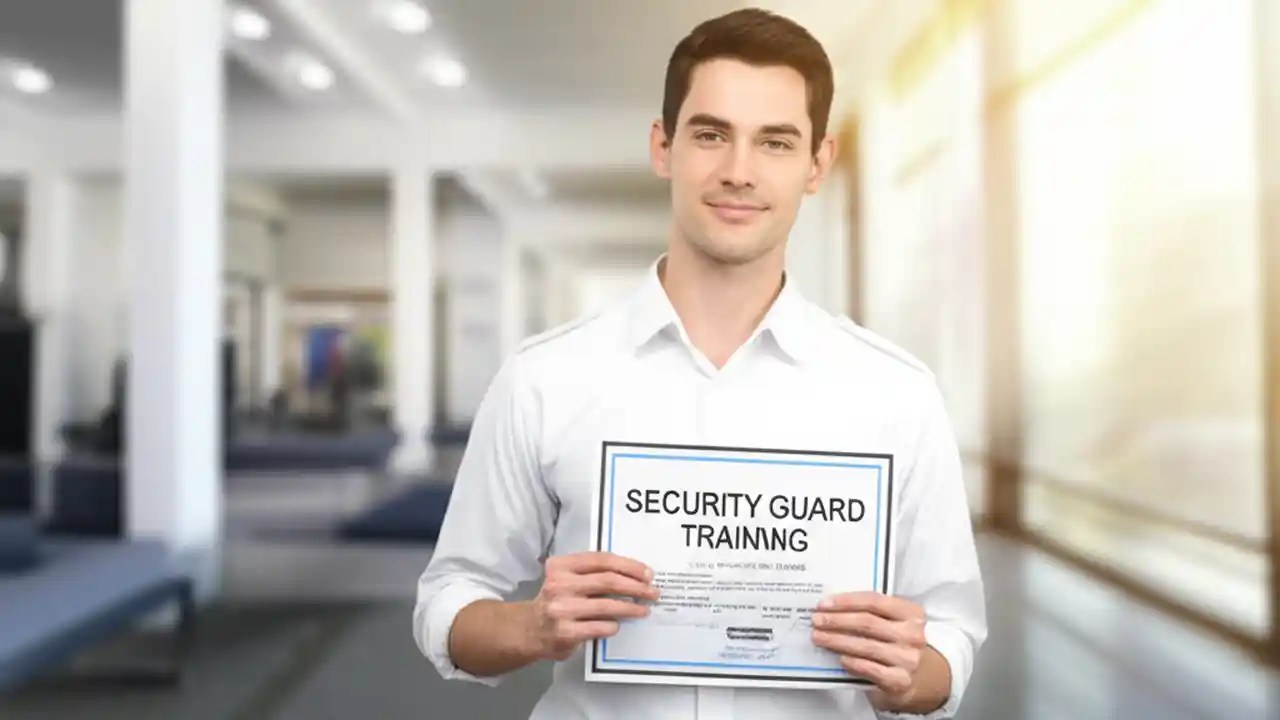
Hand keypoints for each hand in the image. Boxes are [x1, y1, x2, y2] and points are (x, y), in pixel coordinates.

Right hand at [526, 551, 658, 660]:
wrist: (530, 629)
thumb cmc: (557, 600)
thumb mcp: (567, 578)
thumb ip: (592, 573)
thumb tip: (635, 575)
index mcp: (561, 565)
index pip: (602, 560)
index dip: (629, 566)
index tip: (647, 574)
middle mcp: (559, 584)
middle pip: (607, 580)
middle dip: (635, 586)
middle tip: (652, 592)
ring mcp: (562, 609)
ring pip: (606, 605)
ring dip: (630, 608)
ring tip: (644, 610)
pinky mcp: (565, 632)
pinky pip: (599, 626)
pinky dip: (613, 625)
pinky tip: (618, 625)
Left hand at [810, 592, 927, 708]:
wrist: (920, 678)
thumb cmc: (898, 644)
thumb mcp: (893, 623)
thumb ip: (870, 613)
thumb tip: (831, 608)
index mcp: (912, 613)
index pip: (874, 601)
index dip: (846, 601)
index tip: (824, 604)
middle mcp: (913, 635)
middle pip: (867, 623)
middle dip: (837, 621)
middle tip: (816, 620)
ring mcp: (908, 659)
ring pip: (865, 646)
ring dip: (837, 641)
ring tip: (819, 637)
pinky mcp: (900, 681)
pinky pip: (869, 669)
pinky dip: (852, 662)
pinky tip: (839, 658)